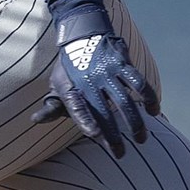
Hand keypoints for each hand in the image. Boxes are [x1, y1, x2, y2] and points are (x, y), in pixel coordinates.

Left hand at [31, 31, 159, 157]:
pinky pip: (139, 82)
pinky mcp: (122, 64)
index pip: (77, 108)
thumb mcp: (57, 86)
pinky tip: (154, 110)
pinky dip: (149, 96)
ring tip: (141, 139)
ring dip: (135, 122)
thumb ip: (51, 106)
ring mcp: (108, 72)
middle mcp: (89, 81)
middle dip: (112, 135)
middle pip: (103, 112)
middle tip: (120, 154)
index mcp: (71, 88)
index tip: (94, 134)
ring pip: (125, 100)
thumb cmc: (69, 68)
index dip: (86, 121)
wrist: (83, 34)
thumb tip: (35, 120)